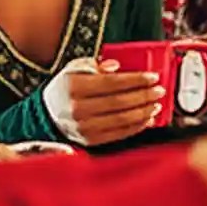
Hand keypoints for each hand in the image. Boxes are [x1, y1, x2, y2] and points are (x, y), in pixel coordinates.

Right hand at [43, 57, 165, 146]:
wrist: (48, 114)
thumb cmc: (66, 89)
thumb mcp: (74, 68)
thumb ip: (95, 65)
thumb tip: (116, 66)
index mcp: (75, 87)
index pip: (112, 83)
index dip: (136, 80)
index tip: (152, 77)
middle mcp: (79, 108)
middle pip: (120, 102)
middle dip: (144, 96)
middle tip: (159, 90)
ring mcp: (85, 127)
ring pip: (122, 119)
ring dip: (143, 112)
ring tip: (155, 104)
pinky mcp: (91, 140)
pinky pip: (119, 133)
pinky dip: (136, 126)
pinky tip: (146, 119)